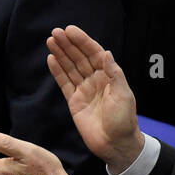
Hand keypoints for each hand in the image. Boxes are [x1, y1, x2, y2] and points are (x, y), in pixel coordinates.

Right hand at [46, 25, 142, 172]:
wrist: (115, 145)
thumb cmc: (124, 120)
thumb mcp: (123, 95)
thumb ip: (114, 74)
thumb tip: (106, 53)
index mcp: (109, 76)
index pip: (94, 54)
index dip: (82, 41)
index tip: (70, 30)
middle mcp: (95, 80)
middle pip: (79, 58)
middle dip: (68, 44)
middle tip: (55, 32)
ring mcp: (84, 90)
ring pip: (70, 67)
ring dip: (60, 54)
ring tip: (50, 40)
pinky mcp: (74, 101)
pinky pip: (64, 83)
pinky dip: (57, 71)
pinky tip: (51, 59)